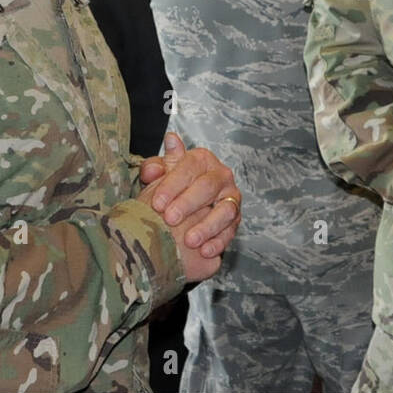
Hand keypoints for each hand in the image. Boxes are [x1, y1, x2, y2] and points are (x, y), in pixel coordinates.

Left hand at [138, 132, 240, 258]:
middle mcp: (221, 175)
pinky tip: (205, 251)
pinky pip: (231, 231)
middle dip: (188, 204)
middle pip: (208, 186)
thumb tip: (170, 141)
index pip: (189, 166)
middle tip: (170, 219)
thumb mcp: (160, 176)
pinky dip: (218, 242)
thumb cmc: (169, 189)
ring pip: (225, 210)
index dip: (172, 184)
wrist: (182, 211)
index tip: (156, 202)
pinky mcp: (236, 219)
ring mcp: (231, 197)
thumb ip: (159, 163)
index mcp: (201, 159)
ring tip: (190, 240)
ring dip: (207, 226)